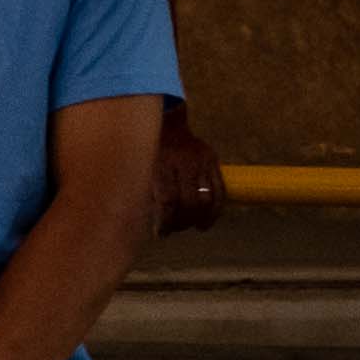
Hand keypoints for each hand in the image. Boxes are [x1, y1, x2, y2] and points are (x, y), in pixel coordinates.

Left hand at [153, 104, 229, 237]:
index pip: (168, 200)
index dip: (166, 221)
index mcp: (161, 165)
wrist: (167, 126)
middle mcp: (184, 163)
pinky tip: (208, 221)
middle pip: (190, 201)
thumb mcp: (139, 169)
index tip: (161, 234)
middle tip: (175, 229)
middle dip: (183, 221)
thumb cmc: (146, 154)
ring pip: (207, 198)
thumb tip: (145, 223)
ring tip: (193, 227)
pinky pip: (220, 189)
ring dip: (201, 218)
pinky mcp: (213, 161)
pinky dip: (216, 209)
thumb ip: (144, 193)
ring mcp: (201, 161)